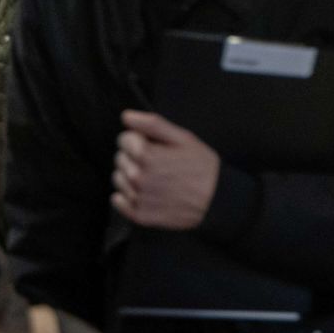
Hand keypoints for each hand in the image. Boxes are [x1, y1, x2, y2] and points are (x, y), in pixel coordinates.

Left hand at [112, 110, 219, 230]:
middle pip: (119, 158)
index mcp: (147, 156)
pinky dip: (126, 195)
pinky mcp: (140, 215)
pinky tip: (144, 191)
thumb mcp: (182, 138)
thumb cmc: (201, 167)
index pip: (123, 139)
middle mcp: (138, 178)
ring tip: (153, 177)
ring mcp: (138, 198)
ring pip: (118, 179)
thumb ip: (152, 124)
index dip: (138, 138)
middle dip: (134, 156)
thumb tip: (127, 116)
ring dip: (130, 175)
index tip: (153, 144)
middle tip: (157, 161)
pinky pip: (118, 202)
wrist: (216, 199)